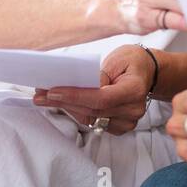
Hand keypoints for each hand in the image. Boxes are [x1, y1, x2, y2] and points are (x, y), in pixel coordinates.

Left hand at [32, 44, 156, 134]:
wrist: (146, 72)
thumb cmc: (131, 62)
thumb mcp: (116, 59)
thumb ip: (98, 75)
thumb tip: (76, 85)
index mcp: (136, 89)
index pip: (102, 98)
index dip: (76, 96)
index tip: (53, 91)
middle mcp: (134, 109)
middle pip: (93, 109)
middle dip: (64, 101)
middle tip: (40, 94)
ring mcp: (128, 121)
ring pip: (90, 117)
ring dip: (66, 108)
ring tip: (45, 98)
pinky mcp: (120, 127)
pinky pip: (94, 122)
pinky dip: (77, 112)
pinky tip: (64, 104)